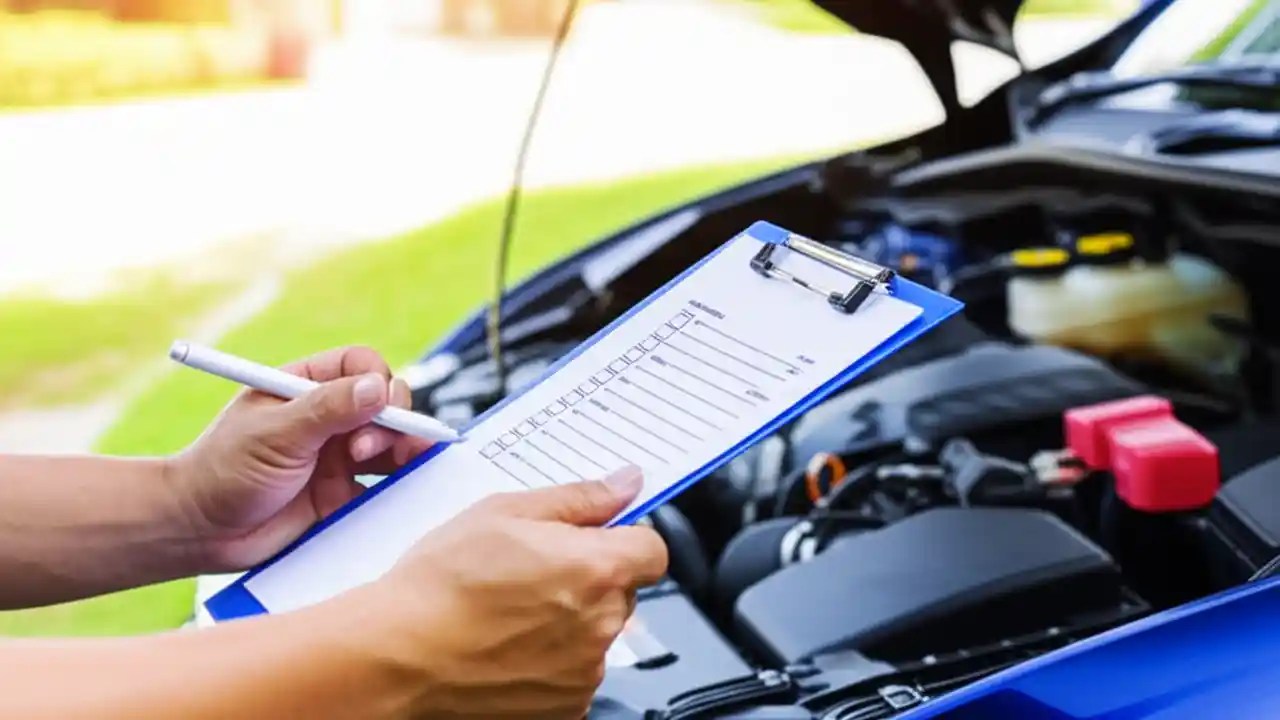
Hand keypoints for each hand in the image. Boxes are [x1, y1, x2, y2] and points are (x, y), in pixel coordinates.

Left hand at [171, 346, 432, 571]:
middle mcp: (326, 418)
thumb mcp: (276, 433)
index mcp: (305, 388)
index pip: (360, 367)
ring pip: (391, 443)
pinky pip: (383, 485)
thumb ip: (329, 409)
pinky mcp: (342, 493)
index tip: (381, 406)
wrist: (200, 532)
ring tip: (397, 466)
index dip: (378, 382)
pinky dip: (397, 485)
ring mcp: (336, 456)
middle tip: (366, 450)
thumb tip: (379, 387)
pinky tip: (394, 490)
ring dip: (403, 450)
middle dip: (392, 421)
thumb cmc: (224, 471)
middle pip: (384, 404)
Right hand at [359, 467, 667, 718]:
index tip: (594, 538)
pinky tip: (506, 647)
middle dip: (589, 578)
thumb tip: (624, 485)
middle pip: (622, 592)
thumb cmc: (442, 585)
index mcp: (599, 569)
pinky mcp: (564, 708)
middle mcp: (603, 625)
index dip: (624, 539)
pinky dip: (550, 662)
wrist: (397, 656)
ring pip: (596, 634)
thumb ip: (580, 499)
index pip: (653, 550)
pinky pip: (573, 674)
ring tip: (508, 613)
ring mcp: (584, 673)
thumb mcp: (506, 513)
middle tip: (530, 572)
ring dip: (568, 622)